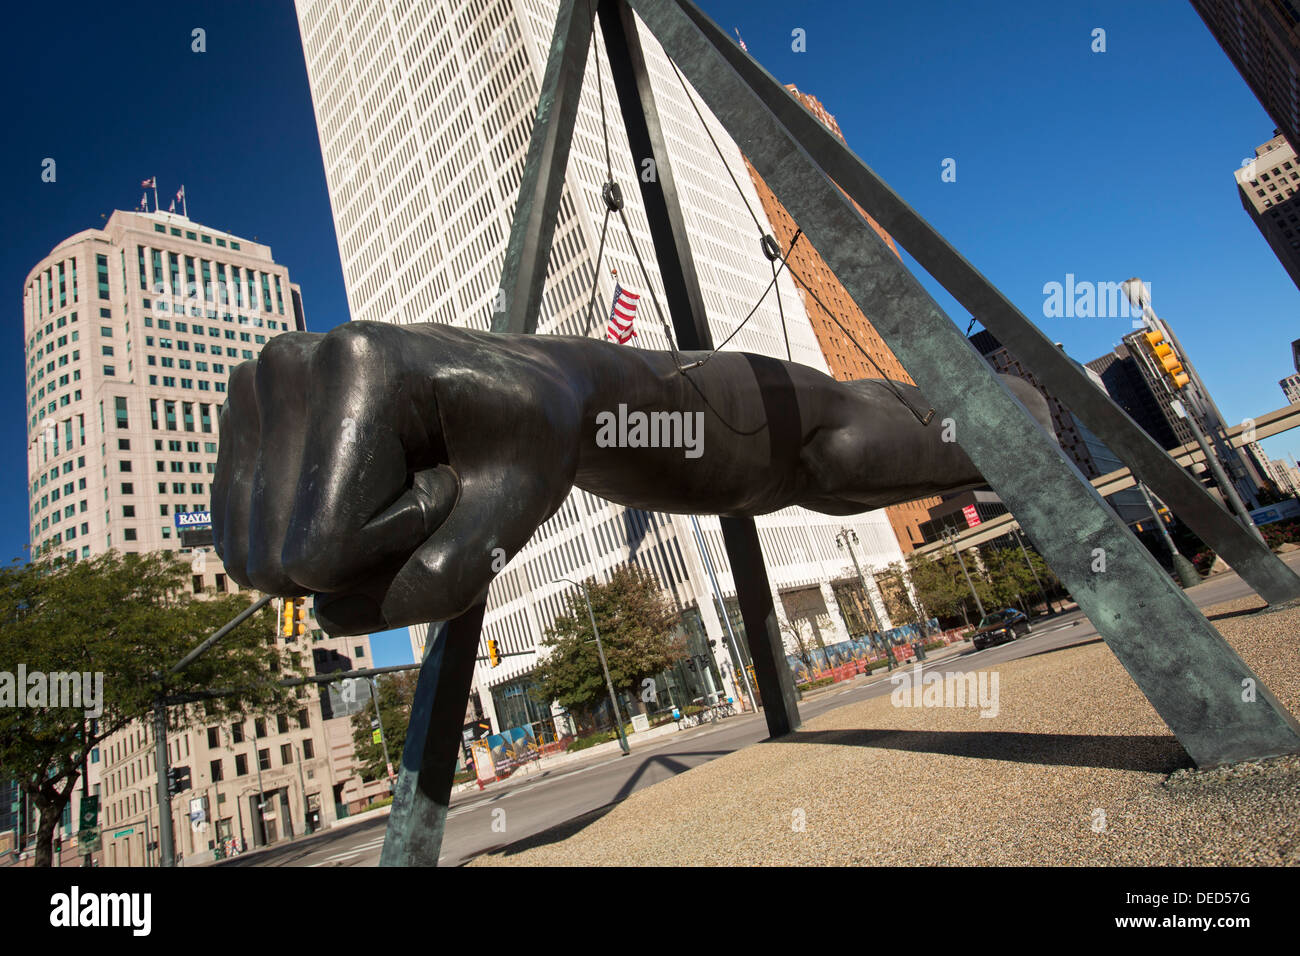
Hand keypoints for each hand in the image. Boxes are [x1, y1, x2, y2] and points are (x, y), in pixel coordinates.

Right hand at [213, 322, 581, 634]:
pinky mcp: (240, 427)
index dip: (405, 544)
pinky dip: (311, 538)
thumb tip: (330, 615)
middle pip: (285, 559)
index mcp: (354, 365)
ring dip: (346, 546)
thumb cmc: (524, 439)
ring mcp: (254, 394)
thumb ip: (447, 574)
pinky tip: (365, 484)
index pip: (326, 549)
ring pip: (260, 560)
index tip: (455, 479)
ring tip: (403, 478)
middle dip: (373, 549)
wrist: (515, 390)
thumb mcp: (521, 508)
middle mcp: (286, 365)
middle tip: (433, 480)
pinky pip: (247, 547)